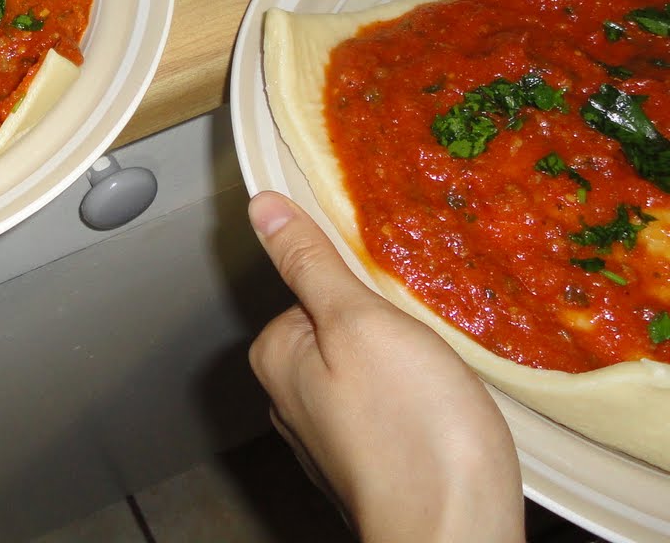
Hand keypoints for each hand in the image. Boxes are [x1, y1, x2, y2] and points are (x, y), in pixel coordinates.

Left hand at [246, 190, 524, 542]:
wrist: (454, 534)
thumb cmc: (411, 429)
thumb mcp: (360, 319)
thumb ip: (310, 262)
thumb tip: (263, 207)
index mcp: (277, 357)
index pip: (311, 290)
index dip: (360, 290)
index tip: (394, 301)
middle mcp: (290, 402)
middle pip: (341, 332)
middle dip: (385, 331)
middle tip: (423, 349)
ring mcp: (328, 441)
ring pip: (369, 376)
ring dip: (406, 372)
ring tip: (437, 386)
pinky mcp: (369, 469)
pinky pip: (389, 416)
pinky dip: (415, 410)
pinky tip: (441, 419)